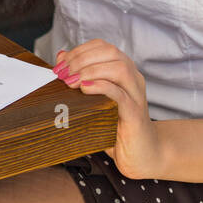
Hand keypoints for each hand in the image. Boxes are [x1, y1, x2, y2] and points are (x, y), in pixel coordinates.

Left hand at [54, 39, 165, 179]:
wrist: (142, 156)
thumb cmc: (116, 127)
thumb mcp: (95, 100)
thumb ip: (81, 79)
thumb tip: (62, 58)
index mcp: (124, 71)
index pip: (103, 47)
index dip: (80, 51)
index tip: (61, 64)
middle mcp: (133, 78)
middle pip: (111, 52)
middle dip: (82, 59)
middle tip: (63, 74)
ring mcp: (136, 95)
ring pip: (119, 69)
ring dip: (91, 71)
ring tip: (72, 82)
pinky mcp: (135, 115)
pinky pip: (121, 94)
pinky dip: (101, 87)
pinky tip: (85, 90)